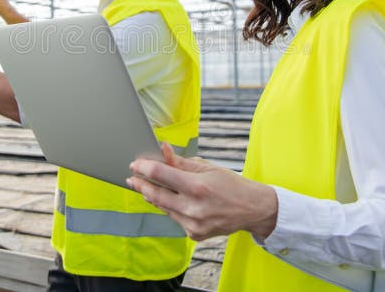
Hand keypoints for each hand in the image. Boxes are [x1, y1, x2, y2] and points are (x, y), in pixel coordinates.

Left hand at [128, 143, 278, 240]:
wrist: (252, 210)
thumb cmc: (231, 185)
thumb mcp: (207, 168)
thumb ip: (181, 162)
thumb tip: (162, 150)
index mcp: (198, 186)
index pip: (160, 174)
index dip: (144, 168)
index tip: (135, 164)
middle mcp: (194, 208)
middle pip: (155, 194)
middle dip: (140, 184)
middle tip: (132, 177)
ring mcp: (193, 224)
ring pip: (163, 207)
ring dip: (153, 196)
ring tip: (145, 186)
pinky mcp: (194, 234)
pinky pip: (174, 217)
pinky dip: (170, 207)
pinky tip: (170, 200)